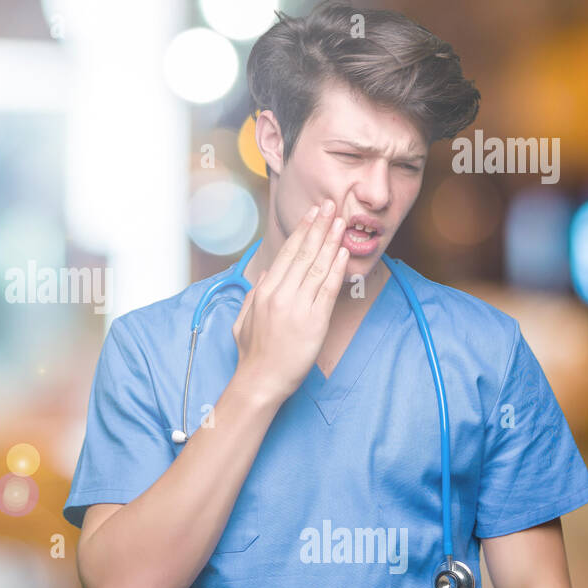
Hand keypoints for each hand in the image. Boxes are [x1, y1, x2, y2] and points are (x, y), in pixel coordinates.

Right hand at [230, 199, 348, 406]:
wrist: (261, 380)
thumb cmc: (252, 353)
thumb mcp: (244, 319)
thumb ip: (254, 293)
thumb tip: (266, 273)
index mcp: (264, 291)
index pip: (287, 254)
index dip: (302, 231)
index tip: (312, 214)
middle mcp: (281, 294)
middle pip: (304, 254)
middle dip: (319, 227)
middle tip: (330, 206)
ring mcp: (298, 307)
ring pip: (318, 267)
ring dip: (330, 242)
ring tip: (340, 222)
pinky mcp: (315, 322)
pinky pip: (328, 290)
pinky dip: (337, 269)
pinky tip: (343, 253)